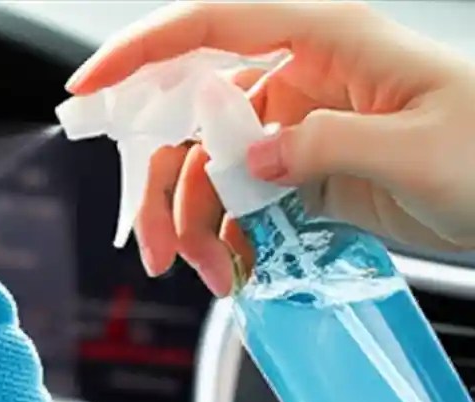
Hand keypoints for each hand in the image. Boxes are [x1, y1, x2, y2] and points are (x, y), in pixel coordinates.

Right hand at [67, 1, 474, 295]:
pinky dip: (227, 234)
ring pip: (211, 166)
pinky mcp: (306, 170)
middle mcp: (304, 76)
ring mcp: (301, 125)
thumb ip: (323, 146)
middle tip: (155, 244)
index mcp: (329, 41)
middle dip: (165, 181)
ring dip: (193, 220)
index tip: (88, 92)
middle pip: (195, 115)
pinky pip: (242, 197)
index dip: (139, 53)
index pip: (212, 27)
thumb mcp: (416, 149)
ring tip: (204, 271)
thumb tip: (250, 156)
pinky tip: (232, 265)